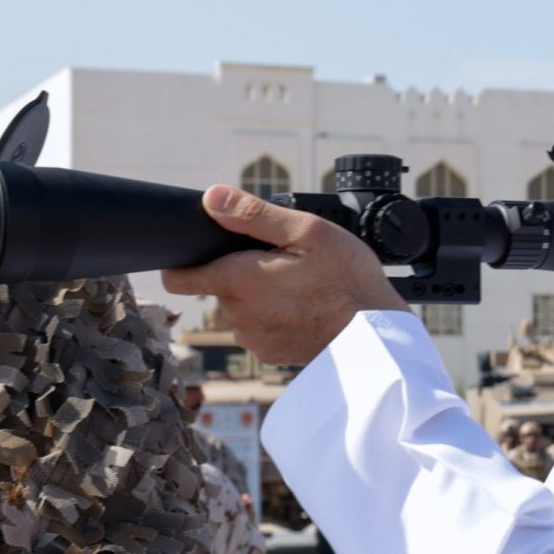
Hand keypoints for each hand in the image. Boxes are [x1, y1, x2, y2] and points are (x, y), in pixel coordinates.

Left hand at [163, 186, 407, 367]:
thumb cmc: (347, 281)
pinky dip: (275, 317)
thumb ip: (253, 214)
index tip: (204, 253)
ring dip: (260, 296)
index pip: (178, 277)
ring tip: (300, 288)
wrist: (375, 337)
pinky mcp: (270, 354)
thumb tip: (212, 199)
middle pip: (219, 286)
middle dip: (242, 272)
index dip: (184, 261)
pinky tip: (304, 309)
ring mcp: (253, 339)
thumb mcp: (307, 231)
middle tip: (284, 264)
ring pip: (241, 308)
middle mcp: (237, 315)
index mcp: (238, 281)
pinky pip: (260, 328)